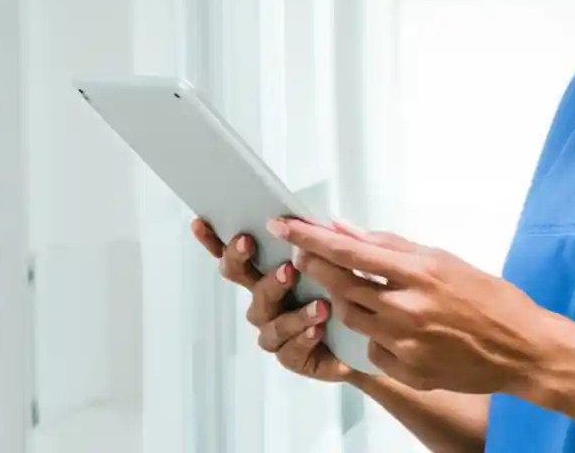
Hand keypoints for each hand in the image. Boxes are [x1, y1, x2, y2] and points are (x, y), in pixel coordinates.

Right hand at [191, 219, 350, 382]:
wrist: (373, 339)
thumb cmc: (350, 294)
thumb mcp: (341, 262)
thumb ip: (324, 242)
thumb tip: (314, 219)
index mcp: (270, 273)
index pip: (237, 254)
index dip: (214, 240)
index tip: (201, 222)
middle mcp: (265, 301)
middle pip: (241, 279)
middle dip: (245, 263)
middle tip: (276, 260)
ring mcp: (275, 330)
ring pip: (269, 319)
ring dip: (293, 312)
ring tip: (320, 306)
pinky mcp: (292, 356)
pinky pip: (290, 349)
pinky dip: (304, 337)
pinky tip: (319, 329)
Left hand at [267, 217, 549, 394]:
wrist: (522, 348)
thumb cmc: (488, 298)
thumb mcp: (443, 260)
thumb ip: (392, 247)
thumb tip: (348, 231)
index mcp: (419, 273)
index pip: (350, 252)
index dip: (312, 238)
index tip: (285, 225)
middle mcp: (407, 309)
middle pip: (340, 286)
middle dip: (315, 268)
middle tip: (302, 255)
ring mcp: (406, 343)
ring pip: (352, 318)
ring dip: (346, 301)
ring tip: (365, 291)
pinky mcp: (408, 370)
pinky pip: (372, 348)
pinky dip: (375, 334)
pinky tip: (396, 328)